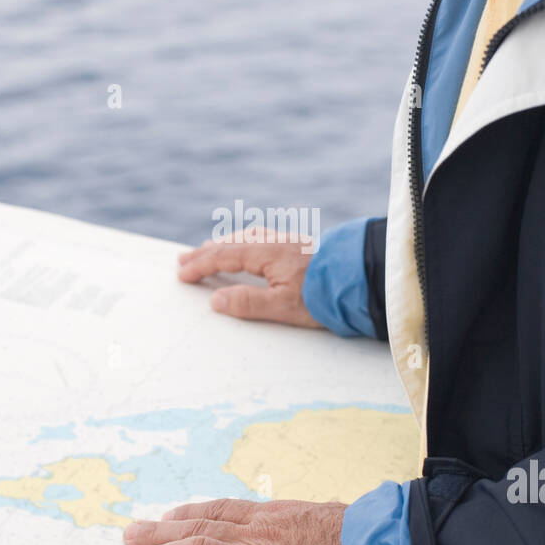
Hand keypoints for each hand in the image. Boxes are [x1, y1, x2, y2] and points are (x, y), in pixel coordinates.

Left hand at [124, 497, 379, 544]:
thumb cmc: (363, 539)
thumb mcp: (330, 518)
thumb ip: (311, 521)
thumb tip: (321, 515)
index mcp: (273, 517)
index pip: (219, 511)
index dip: (188, 515)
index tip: (166, 518)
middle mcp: (258, 537)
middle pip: (197, 529)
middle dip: (159, 533)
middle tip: (131, 535)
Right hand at [177, 229, 322, 327]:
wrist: (363, 277)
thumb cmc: (325, 296)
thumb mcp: (284, 307)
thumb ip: (248, 303)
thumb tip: (215, 299)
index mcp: (266, 254)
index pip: (224, 257)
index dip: (201, 265)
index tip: (181, 274)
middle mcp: (275, 242)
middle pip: (232, 244)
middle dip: (205, 252)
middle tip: (183, 259)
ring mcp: (288, 241)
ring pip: (247, 237)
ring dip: (224, 244)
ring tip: (210, 250)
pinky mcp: (301, 245)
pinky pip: (262, 236)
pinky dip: (244, 241)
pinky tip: (250, 246)